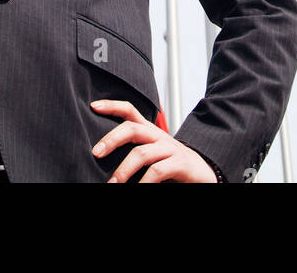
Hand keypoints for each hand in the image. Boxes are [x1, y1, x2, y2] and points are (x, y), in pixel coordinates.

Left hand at [90, 99, 217, 182]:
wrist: (203, 172)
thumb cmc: (172, 163)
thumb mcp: (152, 152)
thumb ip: (134, 149)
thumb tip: (103, 154)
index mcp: (150, 131)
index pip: (130, 110)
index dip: (112, 105)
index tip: (94, 106)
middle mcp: (158, 136)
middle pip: (132, 128)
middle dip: (111, 139)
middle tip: (96, 153)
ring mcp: (169, 148)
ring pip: (141, 153)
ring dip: (124, 170)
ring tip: (112, 184)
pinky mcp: (179, 163)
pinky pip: (157, 172)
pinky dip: (143, 183)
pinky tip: (137, 190)